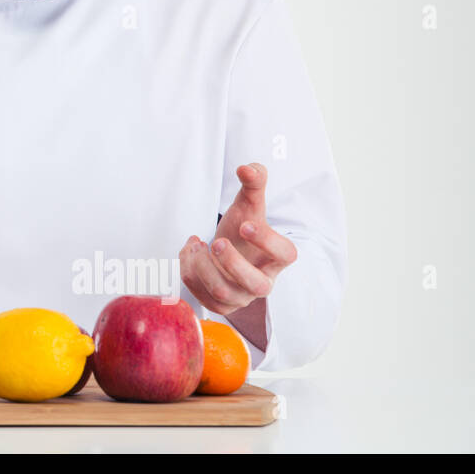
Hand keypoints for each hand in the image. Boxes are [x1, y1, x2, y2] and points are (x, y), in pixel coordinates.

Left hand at [180, 163, 297, 315]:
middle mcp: (263, 281)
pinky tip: (190, 252)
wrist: (229, 252)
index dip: (268, 240)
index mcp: (277, 257)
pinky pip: (202, 297)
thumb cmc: (241, 230)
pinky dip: (189, 272)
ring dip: (202, 266)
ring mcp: (242, 297)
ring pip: (223, 292)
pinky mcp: (221, 305)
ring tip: (196, 244)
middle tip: (215, 241)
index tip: (246, 224)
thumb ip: (253, 183)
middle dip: (232, 263)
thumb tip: (247, 168)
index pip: (285, 254)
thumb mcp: (248, 205)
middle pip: (256, 285)